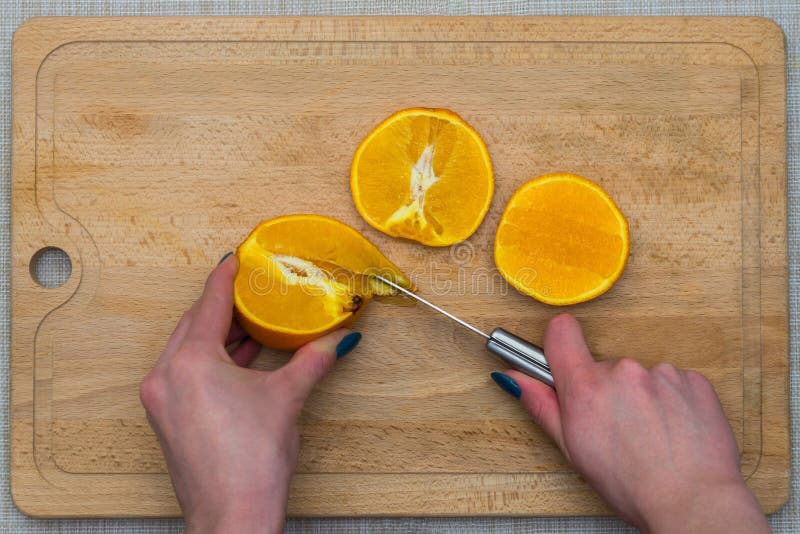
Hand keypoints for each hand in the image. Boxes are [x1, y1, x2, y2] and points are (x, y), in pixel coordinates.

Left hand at [140, 255, 360, 532]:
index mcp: (191, 361)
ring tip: (248, 325)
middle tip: (248, 291)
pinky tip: (236, 361)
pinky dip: (209, 360)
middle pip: (194, 324)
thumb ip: (313, 360)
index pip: (210, 304)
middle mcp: (166, 376)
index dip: (225, 278)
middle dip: (222, 306)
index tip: (235, 259)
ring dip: (217, 335)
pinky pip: (184, 373)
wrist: (232, 518)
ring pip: (187, 349)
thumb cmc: (252, 462)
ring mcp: (162, 400)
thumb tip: (340, 339)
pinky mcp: (166, 419)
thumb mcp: (287, 398)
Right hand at [492, 314, 769, 533]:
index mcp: (586, 387)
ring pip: (640, 376)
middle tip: (618, 428)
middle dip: (606, 390)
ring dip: (641, 397)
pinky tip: (674, 430)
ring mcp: (661, 373)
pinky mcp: (693, 380)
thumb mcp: (573, 450)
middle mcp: (622, 371)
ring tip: (651, 435)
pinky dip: (671, 401)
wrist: (693, 502)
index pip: (561, 332)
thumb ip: (543, 405)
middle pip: (603, 365)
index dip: (560, 345)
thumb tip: (515, 377)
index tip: (564, 362)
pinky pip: (672, 381)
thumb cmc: (632, 486)